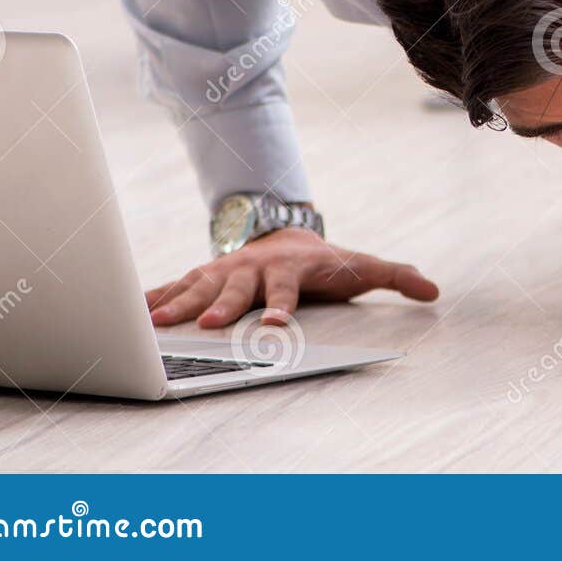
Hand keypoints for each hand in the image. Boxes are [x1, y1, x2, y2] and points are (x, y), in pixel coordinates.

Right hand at [145, 227, 439, 327]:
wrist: (285, 234)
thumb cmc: (325, 262)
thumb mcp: (360, 265)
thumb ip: (395, 276)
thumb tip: (434, 289)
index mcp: (291, 272)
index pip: (287, 293)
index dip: (282, 309)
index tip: (275, 326)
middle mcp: (253, 271)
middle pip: (237, 290)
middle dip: (222, 306)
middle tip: (210, 324)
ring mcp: (223, 273)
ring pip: (197, 288)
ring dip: (177, 305)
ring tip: (152, 324)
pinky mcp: (200, 278)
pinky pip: (172, 288)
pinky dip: (151, 299)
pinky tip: (127, 315)